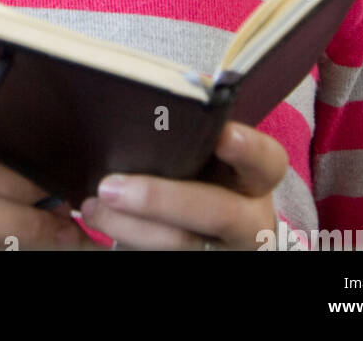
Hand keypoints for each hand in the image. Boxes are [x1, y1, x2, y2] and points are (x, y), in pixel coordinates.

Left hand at [77, 121, 286, 250]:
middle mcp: (251, 222)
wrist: (199, 227)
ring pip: (184, 244)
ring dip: (132, 227)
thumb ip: (186, 134)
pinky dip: (127, 240)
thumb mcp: (200, 157)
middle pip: (220, 212)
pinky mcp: (201, 261)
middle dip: (161, 199)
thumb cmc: (193, 173)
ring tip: (93, 205)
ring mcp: (225, 250)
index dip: (249, 149)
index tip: (222, 136)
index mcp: (255, 180)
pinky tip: (98, 218)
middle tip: (110, 186)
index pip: (268, 162)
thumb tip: (147, 102)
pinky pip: (163, 256)